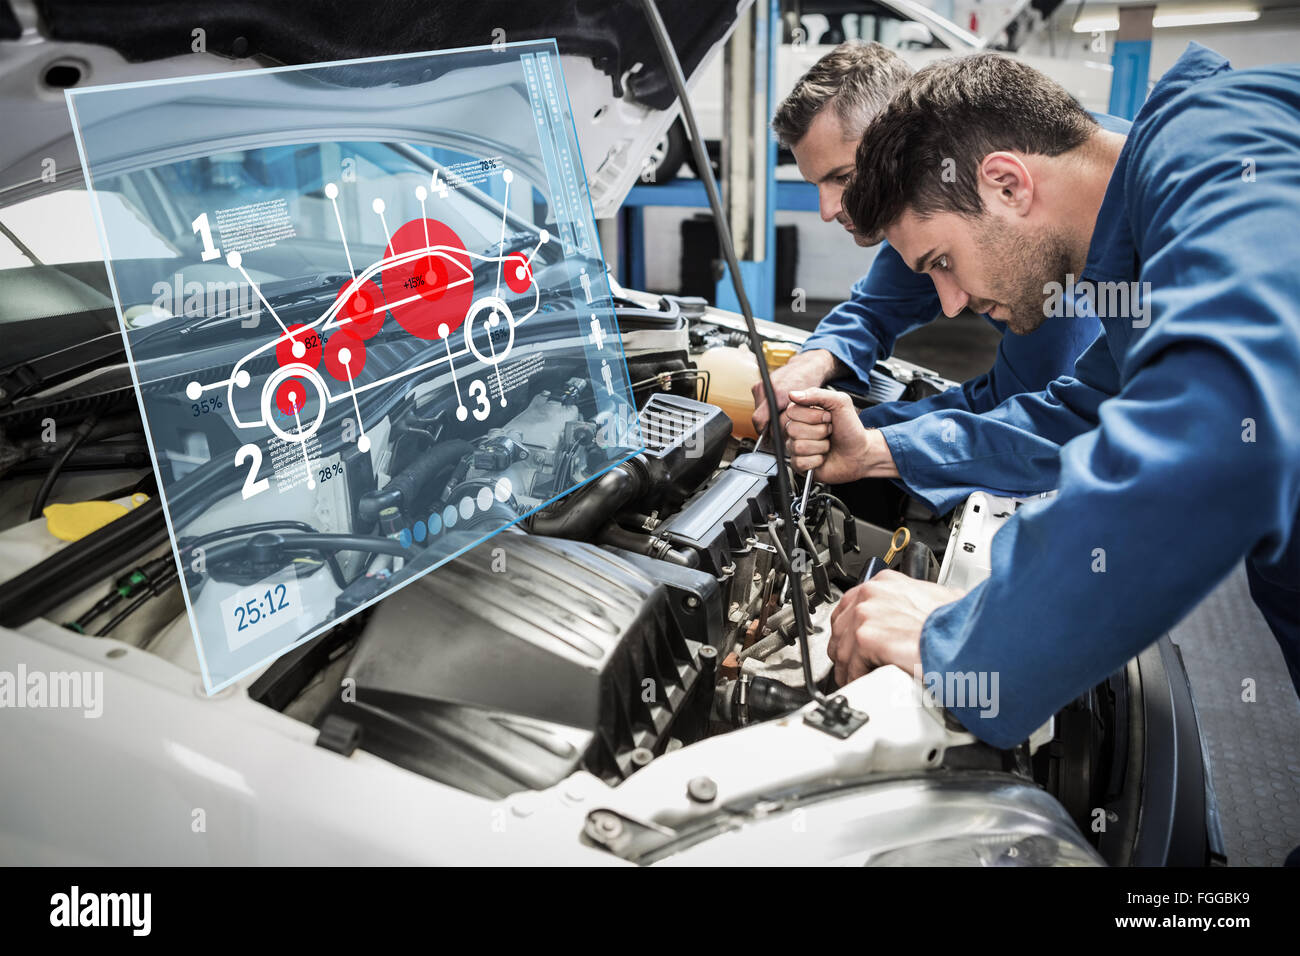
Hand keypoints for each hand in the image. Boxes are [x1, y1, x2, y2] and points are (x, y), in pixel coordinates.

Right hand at [752, 349, 840, 436]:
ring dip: (768, 417)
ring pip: (758, 412)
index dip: (765, 432)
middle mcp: (765, 389)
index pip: (759, 421)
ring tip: (781, 415)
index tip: (773, 437)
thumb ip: (788, 420)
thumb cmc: (807, 383)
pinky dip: (767, 409)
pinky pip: (759, 404)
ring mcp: (760, 386)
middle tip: (780, 427)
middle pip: (758, 418)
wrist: (805, 367)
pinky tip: (778, 407)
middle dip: (768, 425)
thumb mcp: (803, 405)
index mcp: (776, 394)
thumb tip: (777, 435)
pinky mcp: (758, 386)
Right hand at [781, 386, 897, 483]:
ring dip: (820, 446)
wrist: (860, 452)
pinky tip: (823, 456)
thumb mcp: (840, 402)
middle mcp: (796, 429)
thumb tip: (793, 395)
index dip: (814, 416)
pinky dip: (817, 460)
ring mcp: (796, 447)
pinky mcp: (799, 464)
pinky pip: (800, 462)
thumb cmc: (850, 428)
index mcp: (802, 412)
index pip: (792, 411)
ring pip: (798, 447)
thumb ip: (817, 394)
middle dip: (819, 431)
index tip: (828, 417)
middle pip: (793, 429)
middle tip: (829, 432)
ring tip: (827, 444)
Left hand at [827, 570, 964, 685]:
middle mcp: (873, 593)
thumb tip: (921, 617)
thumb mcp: (939, 602)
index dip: (852, 631)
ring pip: (842, 648)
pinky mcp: (867, 636)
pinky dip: (858, 678)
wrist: (969, 641)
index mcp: (887, 583)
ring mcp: (867, 613)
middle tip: (857, 669)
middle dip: (848, 653)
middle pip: (841, 628)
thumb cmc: (959, 626)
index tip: (856, 646)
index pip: (850, 606)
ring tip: (862, 681)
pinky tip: (869, 684)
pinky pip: (850, 664)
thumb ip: (918, 605)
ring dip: (852, 670)